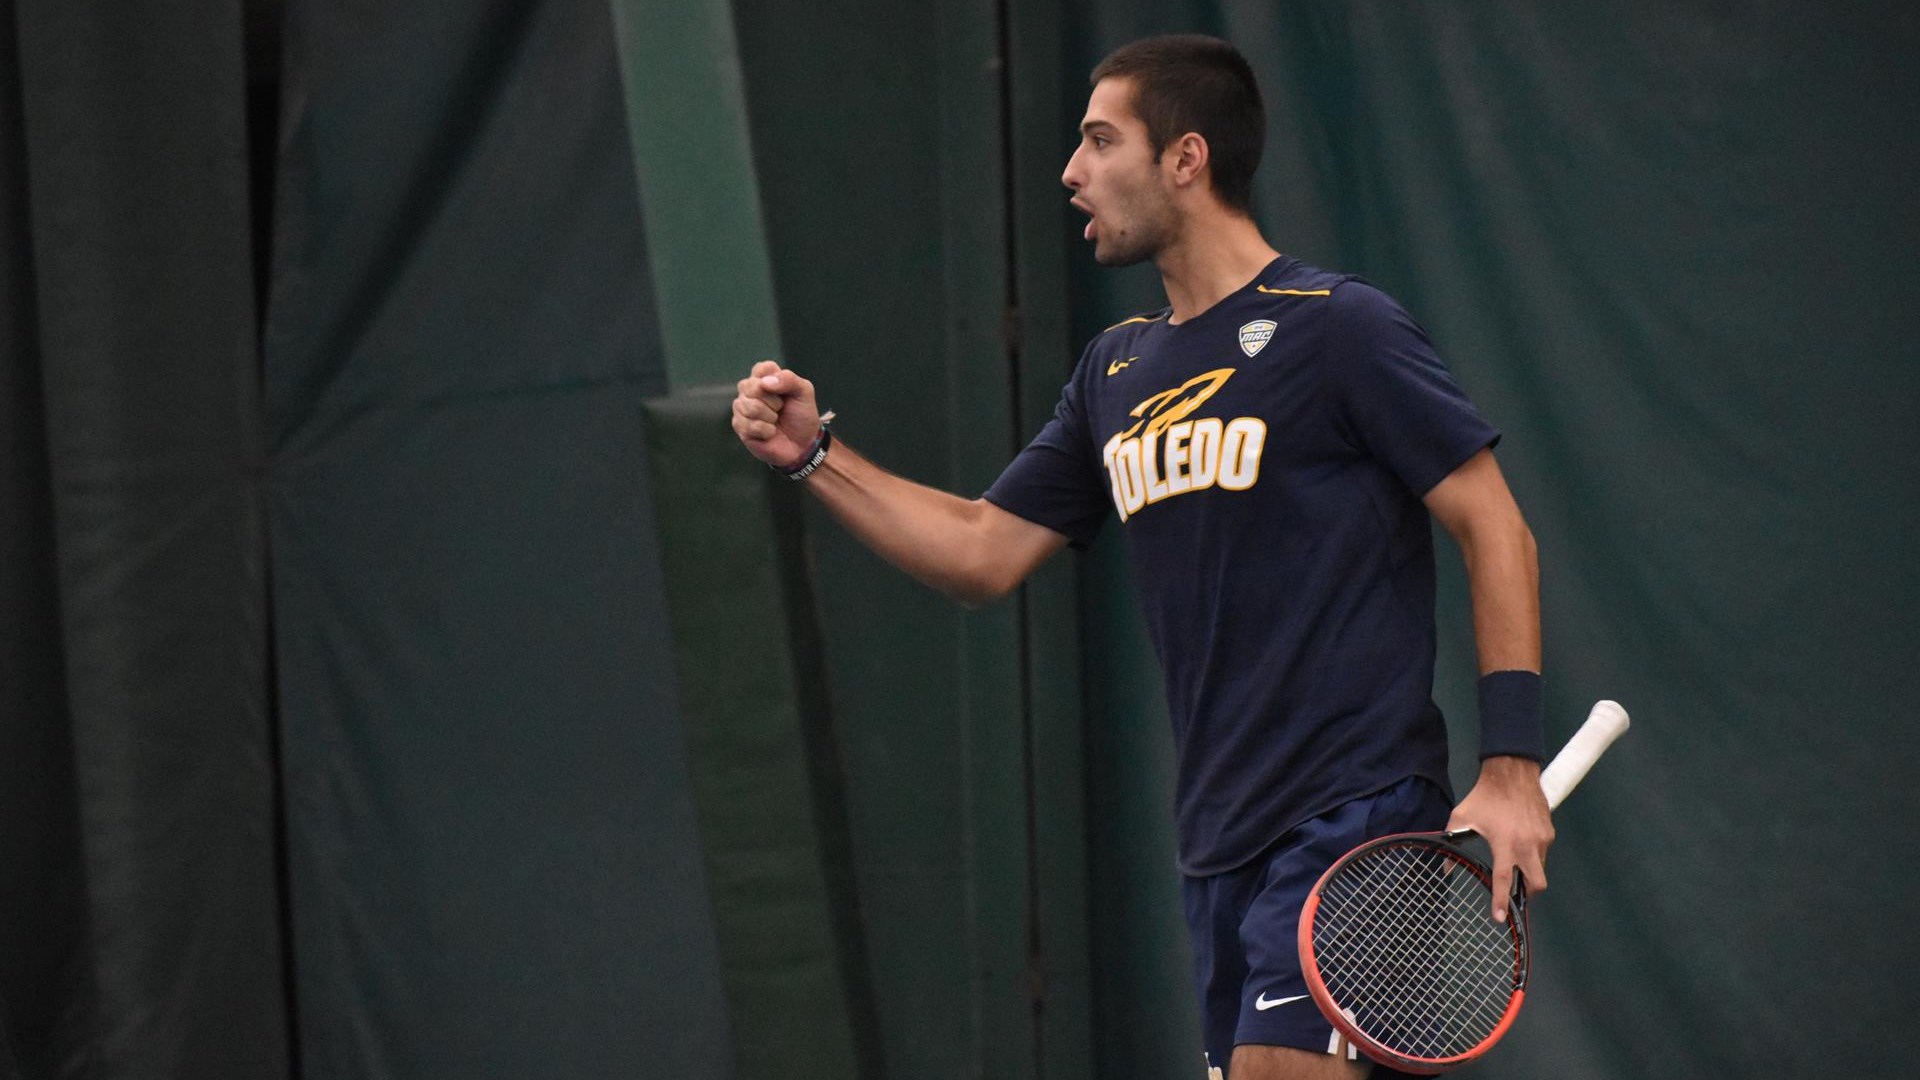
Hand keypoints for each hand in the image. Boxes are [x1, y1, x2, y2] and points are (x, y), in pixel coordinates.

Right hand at [732, 360, 821, 469]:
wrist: (803, 443)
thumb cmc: (801, 415)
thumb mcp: (804, 392)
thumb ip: (789, 379)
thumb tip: (765, 383)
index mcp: (764, 377)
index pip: (762, 368)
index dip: (776, 381)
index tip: (786, 393)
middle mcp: (749, 390)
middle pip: (753, 387)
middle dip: (774, 402)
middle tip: (781, 409)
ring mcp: (742, 407)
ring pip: (751, 407)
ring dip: (771, 417)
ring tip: (775, 421)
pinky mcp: (739, 425)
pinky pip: (750, 425)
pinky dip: (766, 431)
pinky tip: (770, 432)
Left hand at [1446, 755, 1554, 922]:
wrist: (1512, 772)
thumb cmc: (1484, 796)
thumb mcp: (1462, 818)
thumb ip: (1453, 841)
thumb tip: (1445, 866)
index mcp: (1505, 843)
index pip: (1504, 879)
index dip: (1501, 901)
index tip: (1500, 918)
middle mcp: (1528, 845)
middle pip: (1536, 884)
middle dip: (1526, 894)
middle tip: (1514, 894)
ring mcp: (1542, 839)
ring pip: (1541, 869)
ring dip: (1529, 873)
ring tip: (1514, 864)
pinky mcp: (1550, 831)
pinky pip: (1543, 853)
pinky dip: (1534, 856)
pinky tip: (1521, 844)